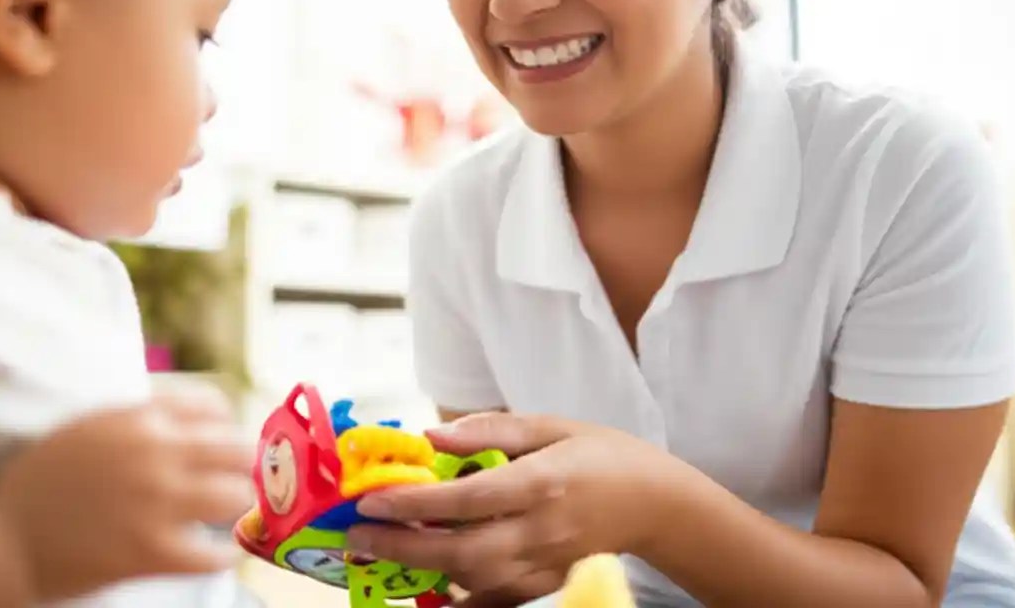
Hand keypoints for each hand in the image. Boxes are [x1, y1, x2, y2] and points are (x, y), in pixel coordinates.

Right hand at [0, 386, 255, 600]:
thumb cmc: (43, 480)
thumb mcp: (94, 426)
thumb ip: (144, 419)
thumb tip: (200, 422)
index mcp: (139, 417)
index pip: (215, 407)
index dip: (226, 428)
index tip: (223, 445)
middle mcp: (155, 453)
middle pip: (237, 448)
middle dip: (239, 465)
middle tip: (232, 480)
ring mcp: (156, 502)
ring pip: (235, 495)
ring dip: (236, 505)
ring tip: (227, 514)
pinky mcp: (150, 552)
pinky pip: (214, 553)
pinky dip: (225, 553)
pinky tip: (219, 552)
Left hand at [346, 413, 680, 607]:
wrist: (656, 504)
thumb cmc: (602, 455)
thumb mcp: (552, 424)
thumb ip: (491, 429)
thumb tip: (432, 436)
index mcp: (540, 483)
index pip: (467, 500)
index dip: (414, 503)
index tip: (371, 498)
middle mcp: (540, 531)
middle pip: (461, 552)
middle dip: (402, 547)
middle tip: (358, 535)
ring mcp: (544, 565)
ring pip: (473, 582)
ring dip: (421, 571)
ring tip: (379, 550)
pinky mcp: (545, 584)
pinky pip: (493, 603)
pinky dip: (457, 600)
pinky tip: (425, 587)